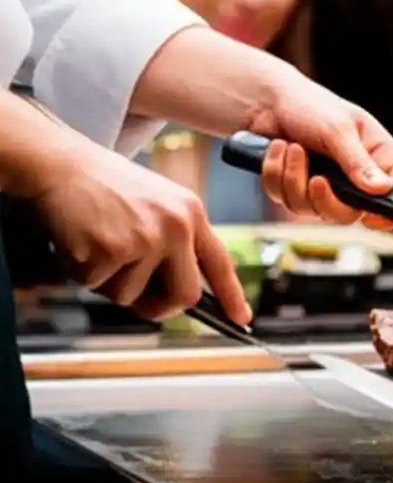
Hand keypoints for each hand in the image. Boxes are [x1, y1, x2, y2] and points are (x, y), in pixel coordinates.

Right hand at [30, 140, 248, 324]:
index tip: (242, 319)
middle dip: (160, 306)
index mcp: (191, 214)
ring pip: (130, 296)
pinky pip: (97, 286)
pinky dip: (82, 273)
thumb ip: (175, 242)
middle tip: (139, 297)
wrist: (61, 163)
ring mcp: (144, 239)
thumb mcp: (158, 204)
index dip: (232, 295)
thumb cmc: (106, 187)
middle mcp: (176, 227)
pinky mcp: (110, 250)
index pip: (219, 262)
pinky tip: (79, 243)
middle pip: (184, 296)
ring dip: (108, 283)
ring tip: (98, 245)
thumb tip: (181, 294)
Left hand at [246, 78, 392, 230]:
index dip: (388, 214)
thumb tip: (383, 189)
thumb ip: (358, 162)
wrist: (268, 100)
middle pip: (349, 215)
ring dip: (295, 178)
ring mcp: (325, 187)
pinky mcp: (296, 189)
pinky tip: (278, 149)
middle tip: (316, 178)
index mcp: (378, 158)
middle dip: (326, 199)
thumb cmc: (312, 105)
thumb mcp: (339, 129)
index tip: (369, 218)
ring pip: (312, 209)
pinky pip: (285, 199)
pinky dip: (276, 174)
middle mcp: (355, 177)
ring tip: (292, 147)